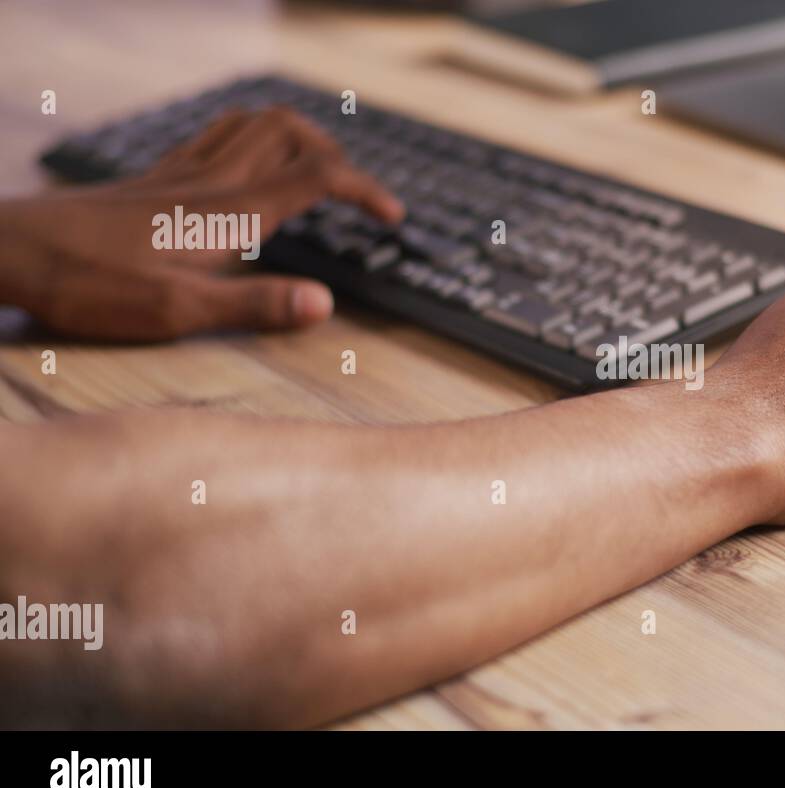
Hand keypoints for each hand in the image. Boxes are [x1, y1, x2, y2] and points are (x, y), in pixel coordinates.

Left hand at [0, 107, 402, 340]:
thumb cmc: (89, 286)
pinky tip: (245, 171)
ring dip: (294, 138)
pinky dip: (251, 141)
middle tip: (353, 196)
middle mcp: (209, 182)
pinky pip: (216, 138)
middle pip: (288, 132)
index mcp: (227, 213)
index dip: (364, 190)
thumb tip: (326, 305)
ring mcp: (178, 174)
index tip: (393, 216)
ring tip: (313, 174)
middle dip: (333, 153)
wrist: (11, 252)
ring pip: (252, 125)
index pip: (315, 177)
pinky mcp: (154, 179)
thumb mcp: (176, 312)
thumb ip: (254, 307)